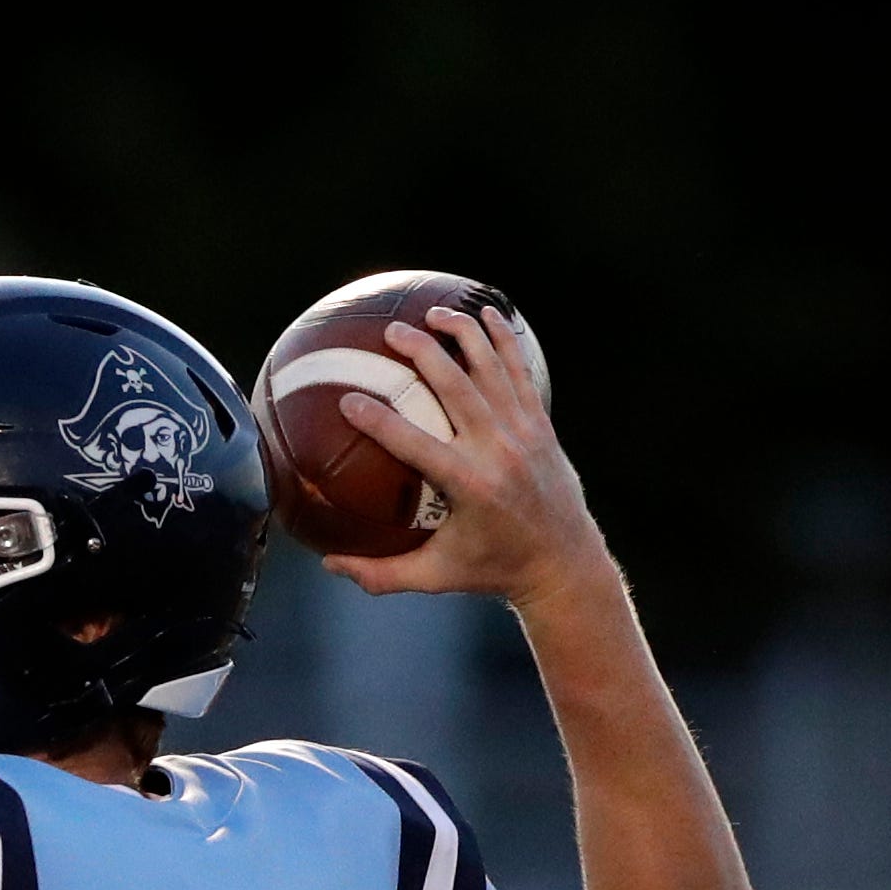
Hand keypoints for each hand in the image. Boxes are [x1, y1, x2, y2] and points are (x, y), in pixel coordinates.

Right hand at [326, 307, 607, 607]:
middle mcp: (498, 450)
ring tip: (433, 312)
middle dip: (421, 353)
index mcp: (468, 486)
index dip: (378, 419)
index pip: (414, 443)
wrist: (562, 562)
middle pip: (455, 387)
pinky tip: (485, 315)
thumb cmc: (491, 570)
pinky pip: (520, 372)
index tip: (348, 400)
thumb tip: (328, 563)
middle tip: (391, 332)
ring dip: (462, 334)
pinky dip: (503, 340)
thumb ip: (379, 574)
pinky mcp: (540, 424)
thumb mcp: (433, 577)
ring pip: (491, 369)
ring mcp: (523, 432)